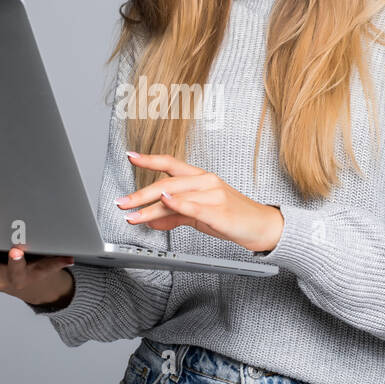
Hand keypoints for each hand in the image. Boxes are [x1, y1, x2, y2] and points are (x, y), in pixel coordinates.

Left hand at [117, 151, 283, 253]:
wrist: (262, 227)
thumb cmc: (232, 217)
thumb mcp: (199, 215)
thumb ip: (174, 215)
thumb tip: (149, 219)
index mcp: (200, 177)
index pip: (171, 163)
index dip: (150, 159)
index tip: (131, 157)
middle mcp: (206, 181)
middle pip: (167, 182)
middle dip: (140, 194)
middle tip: (122, 203)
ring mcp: (214, 195)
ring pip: (175, 197)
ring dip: (150, 208)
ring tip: (133, 216)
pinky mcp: (219, 212)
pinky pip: (194, 207)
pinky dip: (177, 205)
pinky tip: (163, 204)